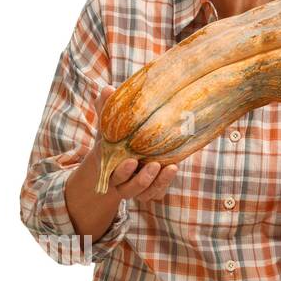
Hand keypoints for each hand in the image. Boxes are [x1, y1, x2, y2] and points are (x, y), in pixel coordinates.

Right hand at [77, 85, 177, 201]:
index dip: (121, 172)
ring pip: (145, 193)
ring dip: (157, 182)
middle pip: (129, 188)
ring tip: (169, 167)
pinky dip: (164, 183)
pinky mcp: (151, 187)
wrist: (121, 156)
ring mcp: (137, 186)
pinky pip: (157, 192)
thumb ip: (107, 110)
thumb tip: (107, 88)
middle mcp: (122, 182)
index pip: (112, 176)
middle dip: (141, 179)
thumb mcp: (109, 127)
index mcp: (109, 169)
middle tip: (152, 165)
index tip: (131, 159)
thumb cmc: (114, 140)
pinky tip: (173, 168)